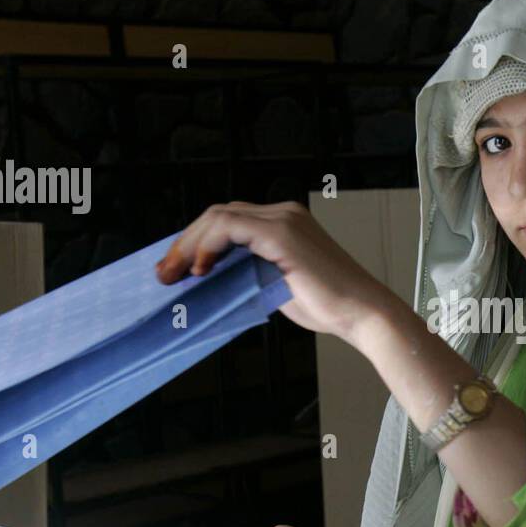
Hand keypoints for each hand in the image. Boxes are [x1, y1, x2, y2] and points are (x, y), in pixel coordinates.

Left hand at [156, 201, 398, 345]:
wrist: (362, 313)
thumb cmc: (329, 306)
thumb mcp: (278, 284)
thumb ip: (250, 273)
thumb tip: (213, 279)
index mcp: (285, 223)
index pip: (229, 221)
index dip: (196, 242)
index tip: (176, 270)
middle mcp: (284, 213)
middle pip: (219, 214)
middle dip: (185, 242)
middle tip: (163, 274)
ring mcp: (282, 219)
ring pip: (219, 216)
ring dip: (189, 244)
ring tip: (172, 274)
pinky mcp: (280, 233)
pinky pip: (229, 227)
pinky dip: (208, 245)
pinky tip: (200, 269)